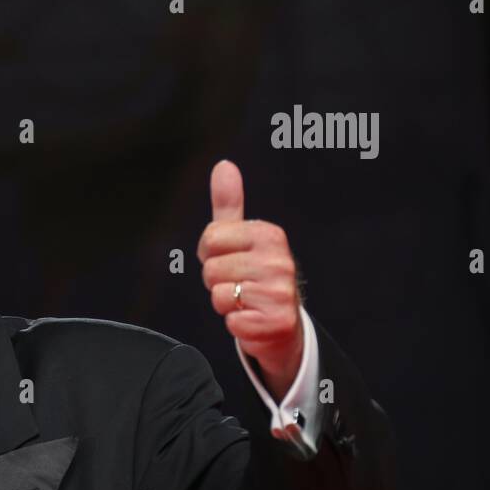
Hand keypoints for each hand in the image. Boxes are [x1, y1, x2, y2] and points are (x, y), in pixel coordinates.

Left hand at [197, 160, 303, 397]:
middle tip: (238, 285)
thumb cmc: (253, 278)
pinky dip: (235, 324)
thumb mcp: (241, 238)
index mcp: (269, 235)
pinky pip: (231, 321)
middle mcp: (280, 261)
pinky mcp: (276, 322)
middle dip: (217, 281)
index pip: (210, 239)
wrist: (280, 323)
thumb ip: (229, 204)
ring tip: (244, 302)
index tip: (229, 260)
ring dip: (225, 303)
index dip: (209, 254)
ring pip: (219, 295)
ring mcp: (281, 292)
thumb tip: (223, 166)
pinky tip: (251, 319)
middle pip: (210, 269)